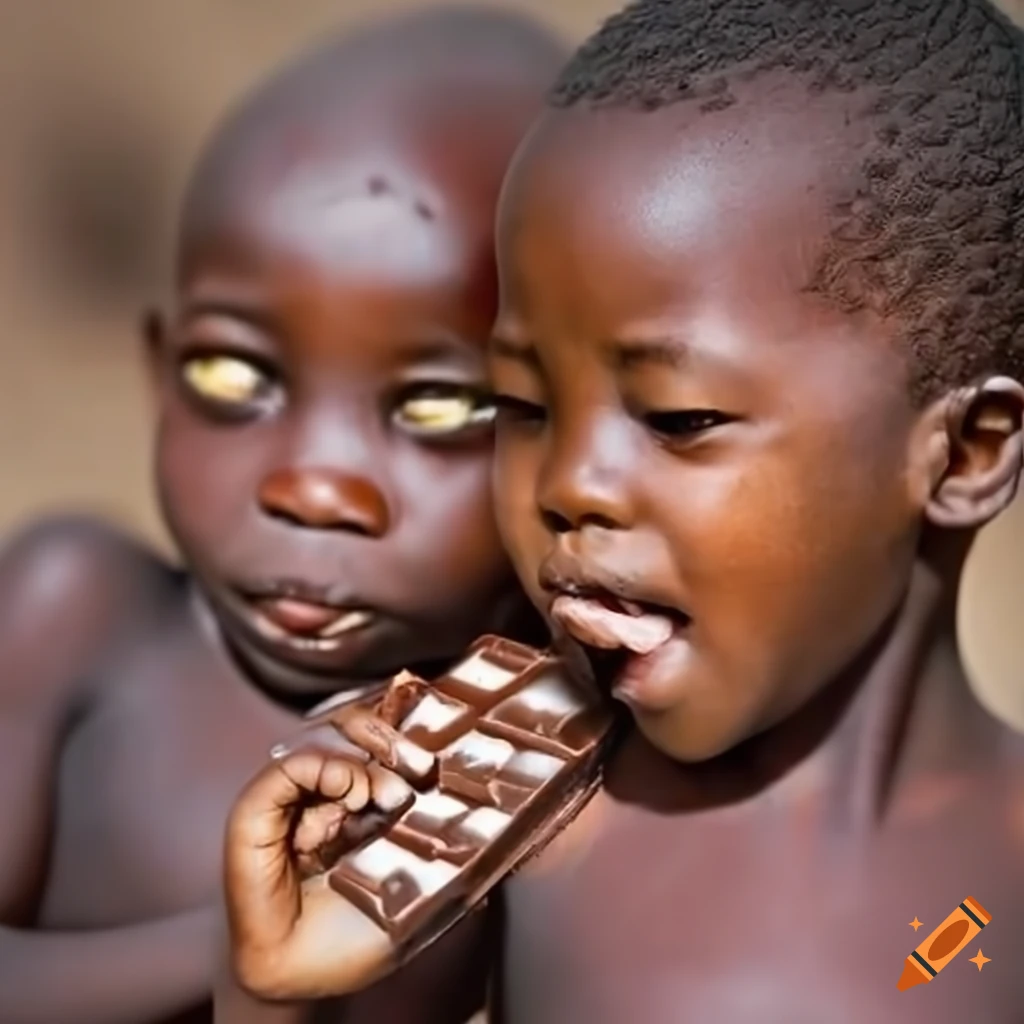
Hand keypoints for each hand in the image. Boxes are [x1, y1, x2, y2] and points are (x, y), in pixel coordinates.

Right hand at [223, 704, 434, 1001]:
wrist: (303, 977)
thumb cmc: (360, 930)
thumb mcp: (423, 885)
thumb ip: (459, 855)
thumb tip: (509, 836)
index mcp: (361, 790)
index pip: (381, 731)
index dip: (408, 724)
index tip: (443, 739)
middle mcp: (325, 783)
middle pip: (353, 722)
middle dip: (391, 733)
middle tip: (421, 765)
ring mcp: (289, 793)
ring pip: (323, 735)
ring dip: (364, 756)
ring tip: (390, 796)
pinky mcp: (255, 810)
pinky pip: (288, 767)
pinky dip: (323, 769)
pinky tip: (350, 794)